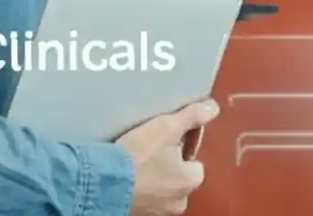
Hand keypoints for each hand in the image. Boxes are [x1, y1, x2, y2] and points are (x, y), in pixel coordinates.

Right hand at [118, 99, 218, 215]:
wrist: (100, 183)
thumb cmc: (138, 156)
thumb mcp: (167, 127)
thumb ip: (192, 116)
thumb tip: (212, 107)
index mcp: (190, 182)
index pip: (196, 164)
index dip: (182, 151)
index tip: (167, 143)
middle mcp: (178, 202)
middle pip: (179, 178)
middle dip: (168, 167)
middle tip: (149, 152)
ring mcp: (156, 213)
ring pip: (161, 190)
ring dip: (152, 179)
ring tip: (136, 164)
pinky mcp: (136, 215)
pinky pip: (144, 199)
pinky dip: (138, 190)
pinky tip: (127, 177)